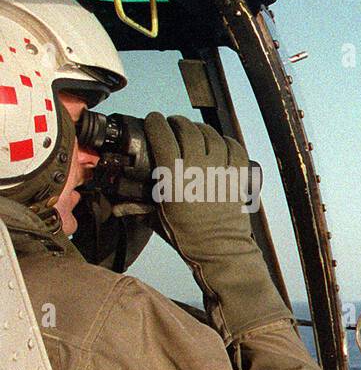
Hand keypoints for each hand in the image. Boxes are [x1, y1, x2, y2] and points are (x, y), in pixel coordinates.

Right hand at [139, 114, 287, 341]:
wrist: (219, 248)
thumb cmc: (187, 235)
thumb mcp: (157, 218)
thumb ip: (136, 207)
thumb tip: (115, 205)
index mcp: (174, 174)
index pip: (162, 134)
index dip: (156, 122)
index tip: (153, 120)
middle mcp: (198, 166)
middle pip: (188, 129)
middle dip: (178, 123)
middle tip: (173, 126)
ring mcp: (221, 168)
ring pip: (212, 135)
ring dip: (201, 129)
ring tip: (195, 133)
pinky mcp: (238, 174)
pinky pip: (235, 147)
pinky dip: (227, 141)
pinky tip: (219, 142)